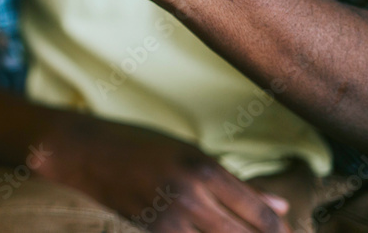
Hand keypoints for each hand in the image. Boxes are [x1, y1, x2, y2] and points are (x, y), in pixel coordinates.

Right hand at [43, 115, 291, 232]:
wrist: (86, 153)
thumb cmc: (139, 143)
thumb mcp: (189, 151)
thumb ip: (233, 182)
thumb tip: (278, 205)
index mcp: (204, 169)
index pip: (258, 212)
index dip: (281, 229)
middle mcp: (191, 196)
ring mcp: (170, 219)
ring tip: (232, 231)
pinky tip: (204, 232)